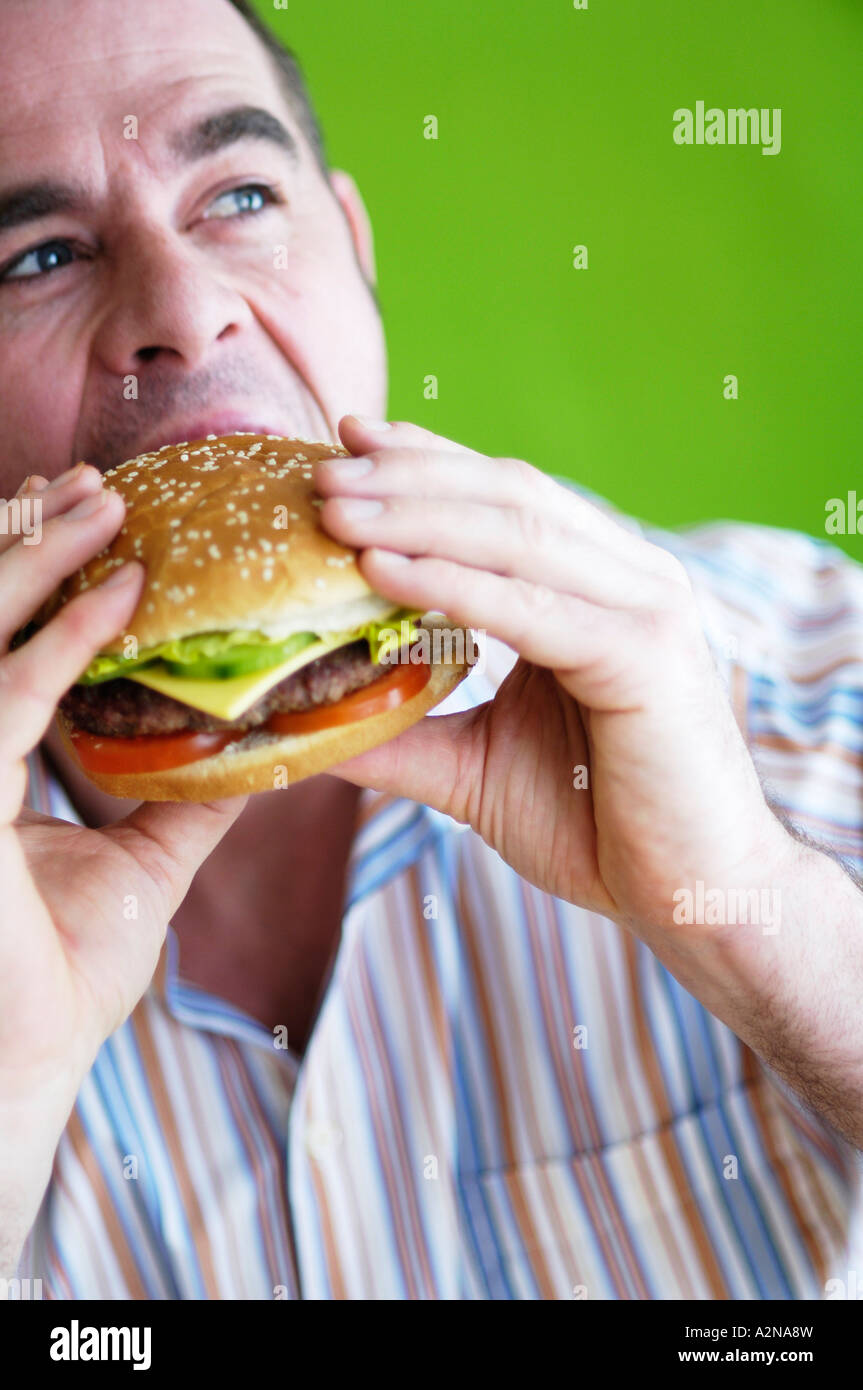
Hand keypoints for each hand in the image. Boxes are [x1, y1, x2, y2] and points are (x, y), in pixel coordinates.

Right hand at [0, 467, 245, 1122]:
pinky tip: (121, 597)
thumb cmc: (67, 970)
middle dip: (26, 540)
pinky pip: (3, 700)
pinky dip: (61, 642)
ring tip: (105, 502)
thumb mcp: (143, 865)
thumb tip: (260, 751)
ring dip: (36, 559)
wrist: (29, 1059)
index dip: (32, 574)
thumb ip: (186, 803)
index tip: (94, 516)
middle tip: (96, 483)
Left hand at [315, 417, 789, 935]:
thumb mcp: (477, 765)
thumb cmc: (597, 826)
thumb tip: (306, 722)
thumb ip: (403, 733)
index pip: (506, 499)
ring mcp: (644, 610)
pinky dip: (453, 582)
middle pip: (507, 497)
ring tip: (335, 506)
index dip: (427, 462)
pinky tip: (384, 568)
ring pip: (516, 535)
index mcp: (599, 586)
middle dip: (407, 476)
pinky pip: (532, 607)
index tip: (347, 443)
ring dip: (417, 514)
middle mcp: (629, 578)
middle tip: (323, 468)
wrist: (690, 897)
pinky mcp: (644, 658)